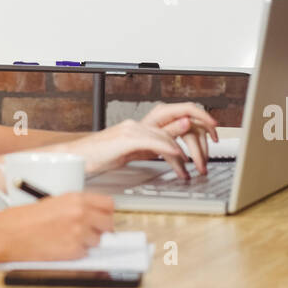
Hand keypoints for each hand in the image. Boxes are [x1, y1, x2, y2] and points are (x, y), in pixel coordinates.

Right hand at [1, 193, 115, 260]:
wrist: (12, 233)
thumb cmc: (27, 217)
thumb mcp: (55, 200)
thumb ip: (77, 205)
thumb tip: (94, 212)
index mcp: (77, 199)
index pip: (109, 204)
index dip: (107, 211)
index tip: (104, 215)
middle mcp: (81, 214)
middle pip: (109, 223)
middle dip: (101, 227)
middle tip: (90, 229)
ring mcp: (79, 233)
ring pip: (98, 240)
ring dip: (88, 240)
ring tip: (69, 236)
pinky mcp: (74, 250)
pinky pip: (85, 252)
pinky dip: (77, 251)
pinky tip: (63, 245)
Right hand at [71, 112, 203, 180]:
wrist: (76, 157)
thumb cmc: (100, 158)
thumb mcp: (131, 153)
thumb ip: (151, 149)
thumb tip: (172, 149)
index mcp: (139, 126)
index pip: (172, 121)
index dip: (192, 125)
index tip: (208, 134)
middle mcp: (137, 124)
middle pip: (173, 124)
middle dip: (195, 132)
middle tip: (210, 143)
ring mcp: (131, 129)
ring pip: (166, 135)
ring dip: (183, 152)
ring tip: (192, 166)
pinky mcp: (126, 139)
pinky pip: (153, 142)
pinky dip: (168, 149)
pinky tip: (179, 157)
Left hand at [139, 101, 219, 174]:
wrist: (123, 150)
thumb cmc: (132, 143)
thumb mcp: (150, 139)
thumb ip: (170, 130)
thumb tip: (187, 122)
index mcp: (163, 113)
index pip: (189, 109)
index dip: (203, 115)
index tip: (214, 125)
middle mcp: (170, 116)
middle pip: (194, 127)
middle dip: (200, 148)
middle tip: (201, 166)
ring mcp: (174, 123)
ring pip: (197, 134)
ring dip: (201, 151)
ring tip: (200, 166)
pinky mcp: (176, 132)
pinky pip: (193, 138)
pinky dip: (199, 147)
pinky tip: (203, 156)